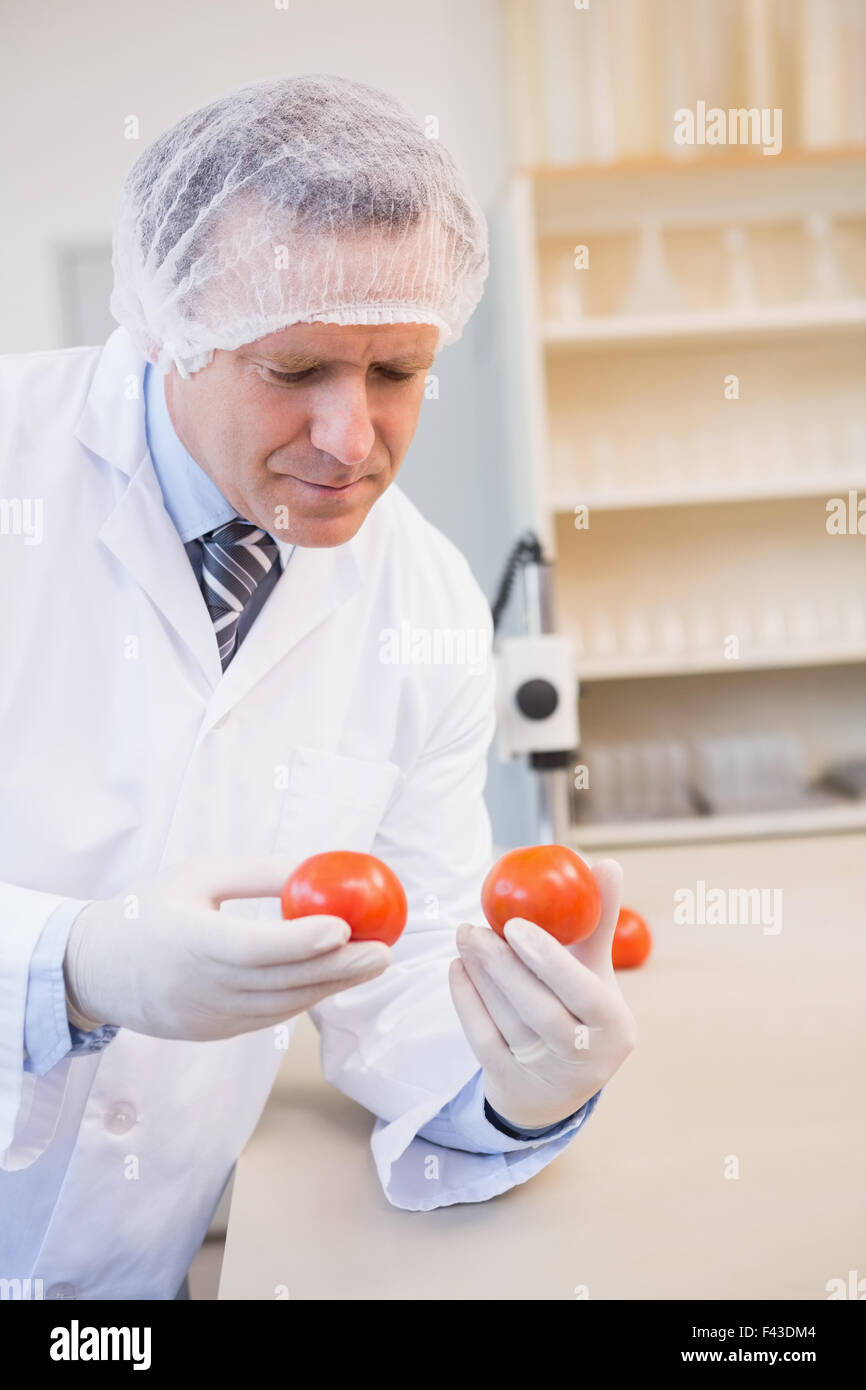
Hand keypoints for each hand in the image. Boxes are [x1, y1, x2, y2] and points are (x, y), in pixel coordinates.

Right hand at [63, 857, 390, 1041]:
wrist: (94, 969)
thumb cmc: (148, 910)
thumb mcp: (196, 877)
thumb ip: (255, 875)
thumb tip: (314, 866)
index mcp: (187, 942)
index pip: (253, 949)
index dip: (302, 942)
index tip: (345, 927)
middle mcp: (197, 988)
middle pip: (279, 983)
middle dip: (338, 969)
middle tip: (384, 950)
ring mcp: (205, 1018)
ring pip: (280, 1006)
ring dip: (330, 986)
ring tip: (373, 963)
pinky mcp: (212, 1033)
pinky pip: (267, 1017)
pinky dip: (303, 998)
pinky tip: (333, 978)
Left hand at [448, 858, 635, 1129]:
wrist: (555, 1088)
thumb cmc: (580, 1011)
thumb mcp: (595, 973)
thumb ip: (597, 922)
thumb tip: (606, 863)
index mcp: (613, 1026)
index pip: (583, 993)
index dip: (548, 959)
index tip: (515, 923)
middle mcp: (584, 1058)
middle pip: (538, 1011)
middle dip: (501, 966)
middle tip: (474, 927)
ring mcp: (544, 1075)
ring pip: (506, 1023)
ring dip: (480, 976)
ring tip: (464, 938)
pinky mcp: (509, 1083)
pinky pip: (482, 1038)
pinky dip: (466, 1000)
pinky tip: (456, 968)